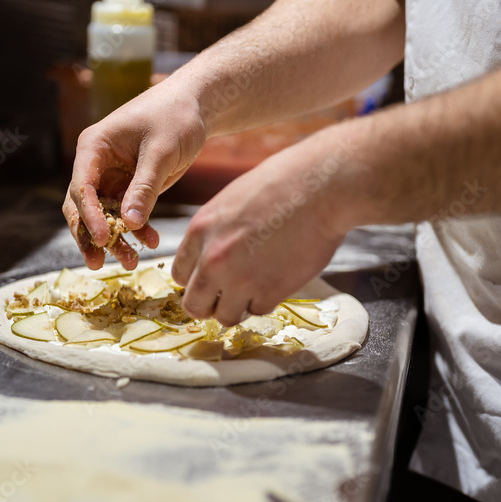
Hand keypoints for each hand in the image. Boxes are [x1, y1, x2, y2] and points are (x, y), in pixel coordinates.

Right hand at [62, 78, 207, 269]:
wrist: (196, 106)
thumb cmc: (176, 118)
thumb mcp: (161, 152)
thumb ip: (145, 188)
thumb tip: (130, 223)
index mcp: (94, 147)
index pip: (82, 187)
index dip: (89, 216)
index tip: (104, 238)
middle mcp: (96, 164)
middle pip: (82, 207)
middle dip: (91, 236)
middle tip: (98, 264)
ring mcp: (112, 177)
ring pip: (104, 216)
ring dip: (114, 239)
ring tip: (130, 263)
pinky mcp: (130, 187)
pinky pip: (126, 214)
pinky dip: (136, 230)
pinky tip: (151, 243)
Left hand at [170, 133, 353, 325]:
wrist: (320, 189)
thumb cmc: (282, 185)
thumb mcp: (232, 201)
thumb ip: (215, 232)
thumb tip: (209, 257)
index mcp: (200, 231)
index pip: (180, 274)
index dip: (196, 281)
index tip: (209, 281)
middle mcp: (213, 259)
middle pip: (194, 304)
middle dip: (209, 305)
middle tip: (227, 298)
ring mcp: (240, 279)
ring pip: (225, 316)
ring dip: (239, 307)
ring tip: (256, 287)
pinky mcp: (269, 291)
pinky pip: (258, 310)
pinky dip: (267, 301)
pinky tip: (279, 279)